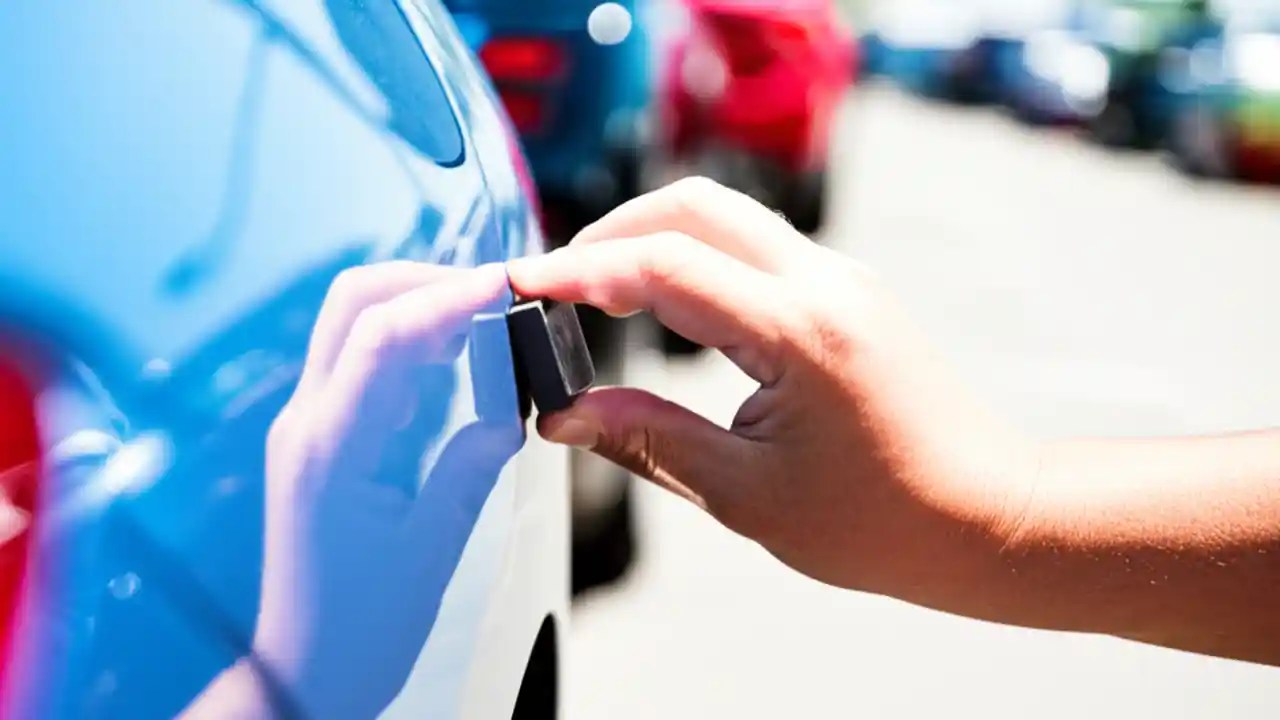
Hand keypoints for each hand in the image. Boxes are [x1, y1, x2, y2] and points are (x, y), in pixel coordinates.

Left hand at [249, 262, 521, 718]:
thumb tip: (515, 404)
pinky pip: (360, 359)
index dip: (449, 295)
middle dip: (428, 279)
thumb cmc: (363, 625)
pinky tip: (457, 355)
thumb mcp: (433, 547)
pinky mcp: (321, 435)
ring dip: (421, 304)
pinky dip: (411, 339)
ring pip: (355, 322)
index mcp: (328, 447)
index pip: (383, 334)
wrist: (305, 670)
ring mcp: (307, 424)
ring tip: (488, 317)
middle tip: (498, 292)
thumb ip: (472, 463)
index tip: (507, 283)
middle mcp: (306, 422)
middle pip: (354, 302)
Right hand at [508, 178, 1038, 613]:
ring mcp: (841, 279)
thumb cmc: (878, 523)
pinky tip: (662, 299)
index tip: (520, 283)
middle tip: (554, 285)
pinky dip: (694, 254)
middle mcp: (825, 284)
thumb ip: (647, 438)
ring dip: (653, 236)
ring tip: (595, 291)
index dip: (579, 271)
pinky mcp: (846, 291)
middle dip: (611, 233)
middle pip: (694, 205)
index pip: (664, 266)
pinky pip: (755, 244)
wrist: (984, 518)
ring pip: (726, 214)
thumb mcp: (745, 495)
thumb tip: (564, 412)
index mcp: (800, 333)